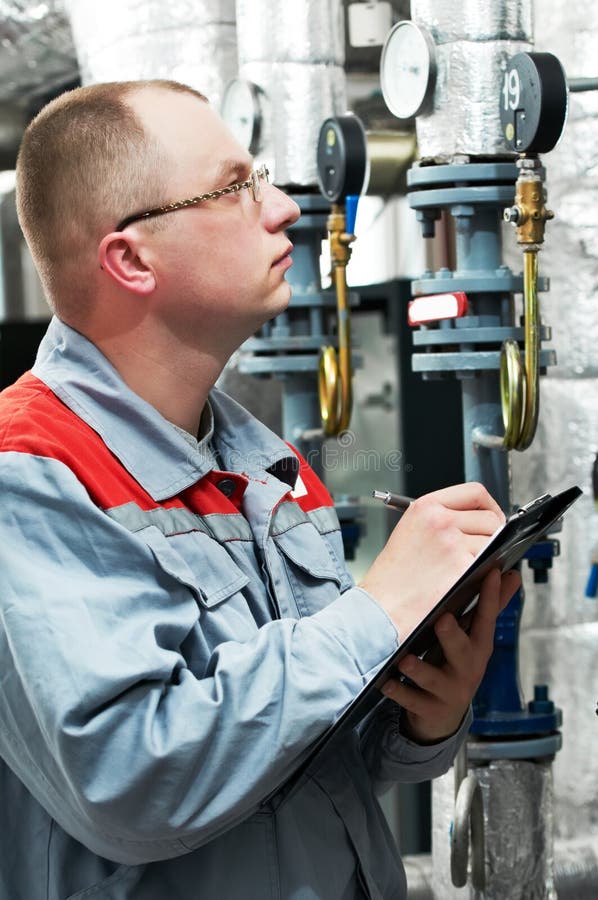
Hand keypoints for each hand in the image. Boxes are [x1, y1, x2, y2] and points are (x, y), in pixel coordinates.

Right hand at [359, 482, 504, 639]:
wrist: (383, 607)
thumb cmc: (392, 576)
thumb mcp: (410, 530)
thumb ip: (439, 518)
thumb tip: (470, 518)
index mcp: (426, 507)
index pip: (474, 492)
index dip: (489, 505)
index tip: (490, 516)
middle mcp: (440, 520)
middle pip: (489, 517)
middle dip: (492, 533)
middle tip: (484, 547)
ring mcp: (453, 543)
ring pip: (494, 540)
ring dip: (489, 553)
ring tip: (469, 566)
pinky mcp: (463, 567)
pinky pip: (491, 563)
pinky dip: (486, 572)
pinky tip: (470, 578)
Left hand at [381, 568, 520, 742]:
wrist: (444, 717)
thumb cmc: (457, 665)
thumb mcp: (474, 638)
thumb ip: (490, 608)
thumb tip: (513, 575)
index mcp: (479, 647)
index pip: (487, 618)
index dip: (490, 596)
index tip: (492, 572)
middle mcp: (468, 669)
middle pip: (461, 650)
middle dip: (452, 636)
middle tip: (442, 620)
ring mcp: (449, 691)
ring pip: (433, 678)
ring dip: (419, 668)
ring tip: (405, 660)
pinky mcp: (430, 709)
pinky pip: (412, 700)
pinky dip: (399, 692)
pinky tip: (387, 684)